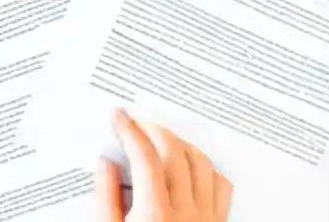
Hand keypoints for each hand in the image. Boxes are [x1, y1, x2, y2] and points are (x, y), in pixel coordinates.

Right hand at [96, 109, 232, 221]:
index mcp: (154, 214)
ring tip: (164, 138)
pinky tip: (194, 166)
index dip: (130, 130)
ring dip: (182, 144)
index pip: (144, 157)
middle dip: (154, 129)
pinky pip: (222, 186)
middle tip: (138, 122)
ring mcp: (206, 218)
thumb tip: (106, 164)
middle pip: (174, 152)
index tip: (120, 117)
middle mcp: (185, 213)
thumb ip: (106, 199)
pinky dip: (208, 168)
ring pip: (202, 164)